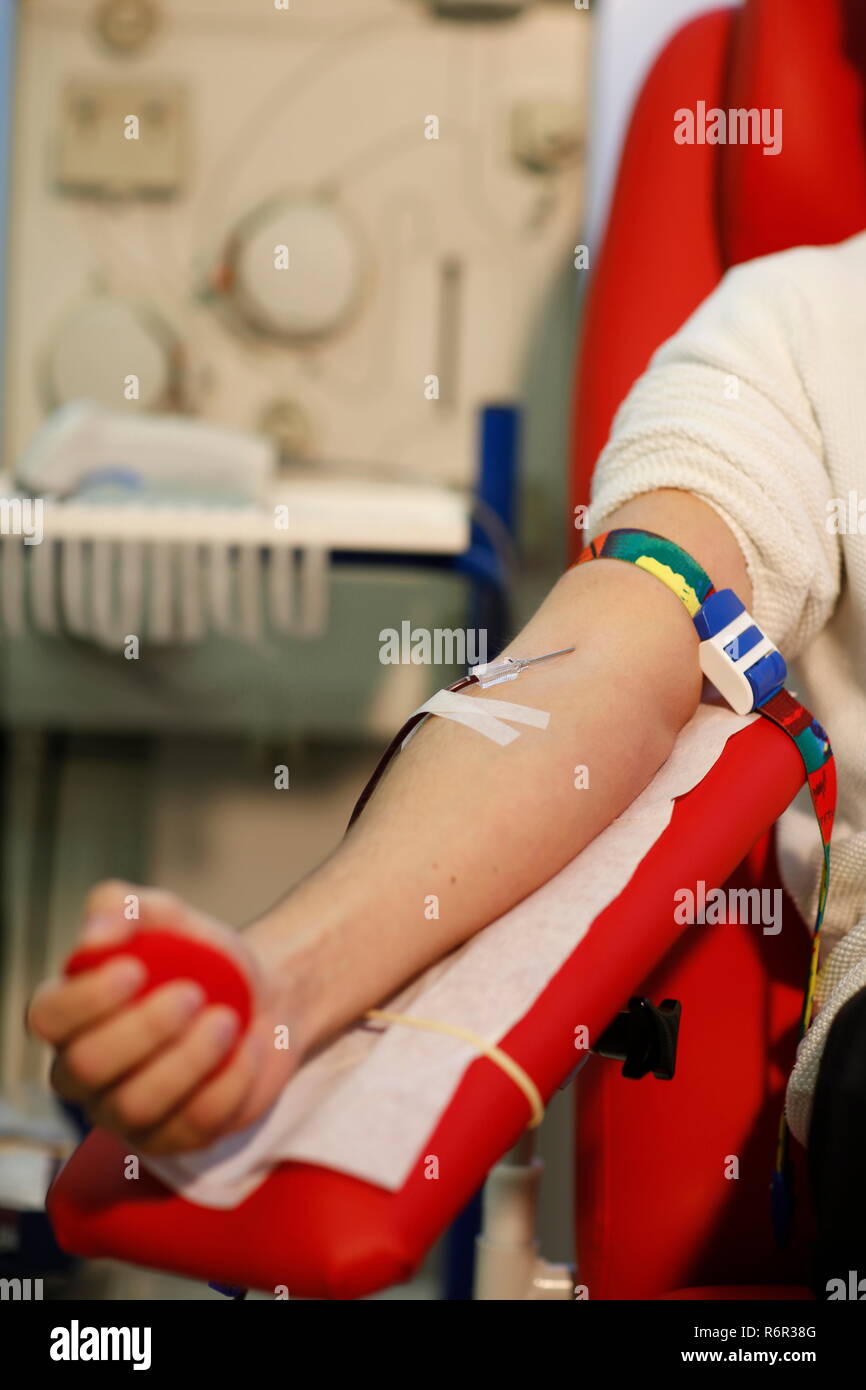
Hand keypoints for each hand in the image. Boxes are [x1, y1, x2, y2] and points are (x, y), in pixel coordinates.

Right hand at [27, 880, 300, 1155]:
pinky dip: (228, 1083)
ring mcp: (124, 1113)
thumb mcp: (166, 917)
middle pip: (88, 1066)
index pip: (48, 1017)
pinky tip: (249, 1047)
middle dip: (143, 1029)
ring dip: (187, 1059)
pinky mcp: (173, 1139)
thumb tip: (96, 935)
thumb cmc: (200, 959)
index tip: (136, 968)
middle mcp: (83, 1072)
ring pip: (137, 1105)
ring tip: (226, 1020)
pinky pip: (193, 1125)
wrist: (264, 998)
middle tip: (192, 993)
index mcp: (69, 1015)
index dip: (86, 998)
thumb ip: (123, 907)